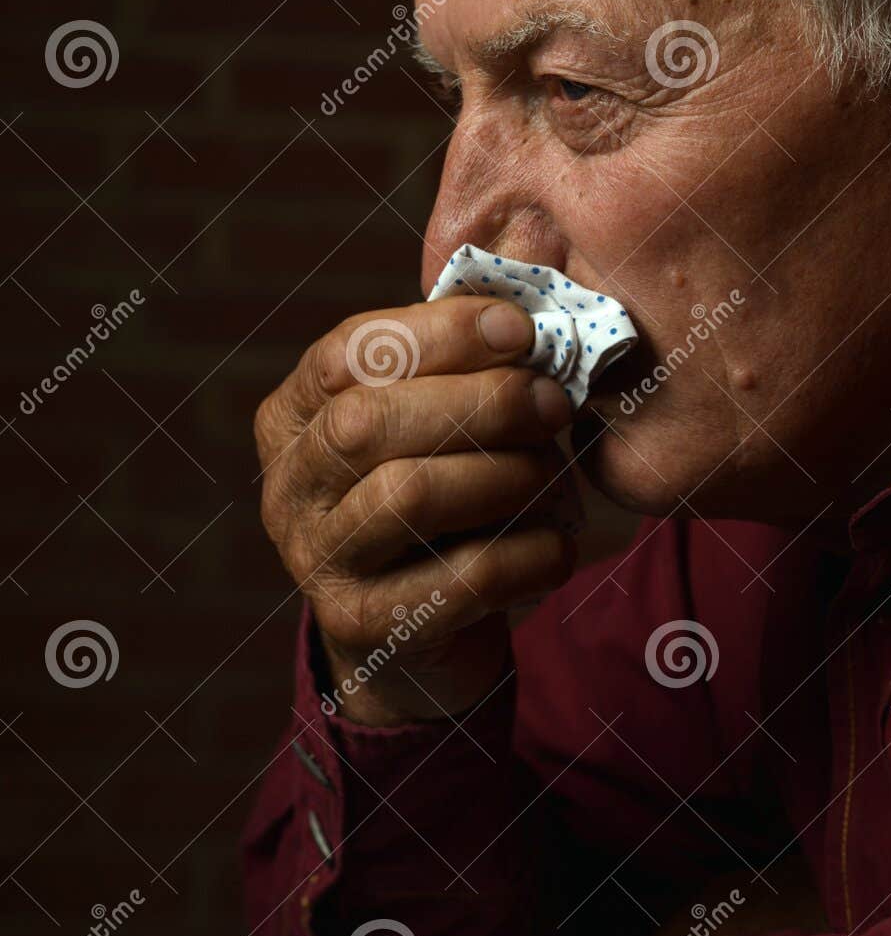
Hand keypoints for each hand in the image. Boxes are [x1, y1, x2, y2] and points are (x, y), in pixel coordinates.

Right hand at [254, 296, 579, 724]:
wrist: (420, 638)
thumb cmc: (441, 498)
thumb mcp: (433, 422)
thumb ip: (458, 366)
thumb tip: (534, 296)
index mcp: (293, 414)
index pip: (349, 351)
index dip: (439, 333)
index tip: (520, 329)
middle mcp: (287, 485)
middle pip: (370, 422)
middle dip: (479, 401)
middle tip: (554, 401)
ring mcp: (314, 561)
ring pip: (407, 494)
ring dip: (501, 473)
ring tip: (551, 470)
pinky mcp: (362, 628)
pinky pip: (456, 580)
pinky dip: (525, 553)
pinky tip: (559, 544)